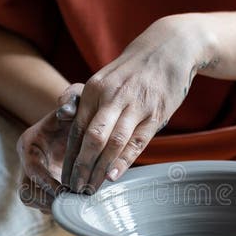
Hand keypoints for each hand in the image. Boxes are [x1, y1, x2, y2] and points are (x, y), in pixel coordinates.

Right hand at [17, 84, 83, 211]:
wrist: (78, 120)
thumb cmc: (77, 108)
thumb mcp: (76, 97)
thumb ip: (71, 99)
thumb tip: (66, 112)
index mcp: (29, 142)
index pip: (31, 169)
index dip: (46, 182)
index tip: (66, 190)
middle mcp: (27, 162)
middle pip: (26, 192)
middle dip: (47, 201)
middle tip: (71, 205)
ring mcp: (34, 176)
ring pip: (34, 202)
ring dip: (53, 207)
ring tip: (76, 206)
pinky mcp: (43, 186)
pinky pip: (45, 205)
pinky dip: (59, 208)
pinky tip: (78, 205)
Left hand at [61, 16, 213, 192]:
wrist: (170, 47)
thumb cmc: (133, 69)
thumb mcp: (104, 76)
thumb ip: (86, 100)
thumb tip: (65, 119)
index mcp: (95, 89)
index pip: (78, 128)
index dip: (71, 155)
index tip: (66, 176)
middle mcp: (113, 96)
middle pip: (93, 138)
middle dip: (82, 167)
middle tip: (76, 189)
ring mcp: (136, 105)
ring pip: (114, 142)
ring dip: (101, 169)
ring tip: (92, 188)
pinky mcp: (157, 112)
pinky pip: (137, 141)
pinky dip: (124, 160)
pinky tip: (113, 175)